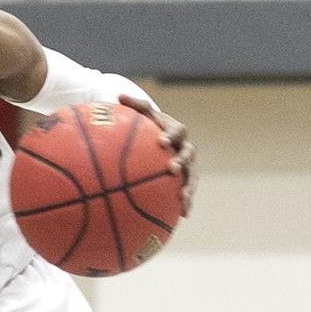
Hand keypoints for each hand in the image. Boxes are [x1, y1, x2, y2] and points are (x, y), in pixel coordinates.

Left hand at [118, 94, 196, 216]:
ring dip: (189, 187)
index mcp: (174, 131)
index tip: (161, 142)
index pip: (176, 131)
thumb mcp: (141, 116)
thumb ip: (133, 106)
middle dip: (181, 161)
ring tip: (183, 198)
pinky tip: (183, 215)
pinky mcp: (185, 180)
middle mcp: (184, 147)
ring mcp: (187, 165)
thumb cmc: (146, 126)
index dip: (170, 135)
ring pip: (192, 176)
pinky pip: (186, 191)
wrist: (159, 139)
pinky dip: (186, 202)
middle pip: (188, 154)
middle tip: (172, 168)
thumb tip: (119, 96)